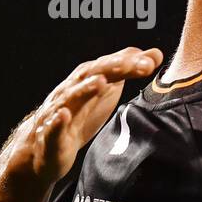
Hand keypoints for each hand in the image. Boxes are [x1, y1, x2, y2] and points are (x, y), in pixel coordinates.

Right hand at [6, 47, 163, 185]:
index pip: (109, 67)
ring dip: (85, 89)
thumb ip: (128, 71)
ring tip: (101, 82)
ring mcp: (59, 112)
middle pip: (91, 75)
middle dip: (112, 69)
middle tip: (134, 65)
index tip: (151, 61)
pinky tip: (64, 114)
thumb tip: (154, 54)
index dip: (129, 63)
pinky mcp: (51, 136)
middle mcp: (71, 91)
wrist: (46, 147)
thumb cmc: (80, 113)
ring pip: (71, 98)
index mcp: (86, 80)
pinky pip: (52, 128)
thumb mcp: (108, 91)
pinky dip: (57, 120)